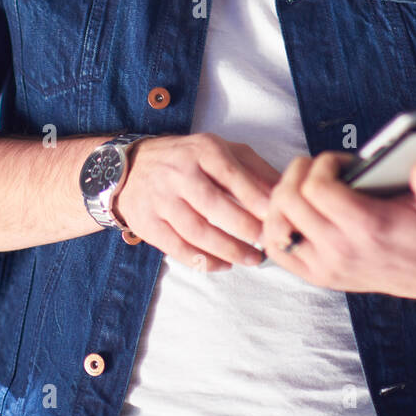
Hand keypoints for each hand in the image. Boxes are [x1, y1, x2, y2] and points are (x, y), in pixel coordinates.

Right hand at [114, 133, 280, 271]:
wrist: (130, 166)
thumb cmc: (189, 159)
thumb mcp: (221, 151)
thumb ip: (254, 168)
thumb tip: (285, 189)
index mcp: (202, 150)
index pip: (231, 175)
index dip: (253, 197)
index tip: (274, 216)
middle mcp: (179, 173)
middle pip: (213, 205)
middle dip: (243, 228)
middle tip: (267, 244)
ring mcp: (160, 199)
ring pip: (196, 230)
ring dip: (227, 249)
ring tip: (252, 259)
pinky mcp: (146, 223)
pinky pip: (176, 247)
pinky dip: (202, 260)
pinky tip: (223, 265)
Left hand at [261, 151, 415, 298]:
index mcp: (367, 227)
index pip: (317, 189)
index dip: (322, 165)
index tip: (339, 163)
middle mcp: (340, 250)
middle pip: (288, 201)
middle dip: (297, 174)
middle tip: (316, 169)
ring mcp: (324, 266)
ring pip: (275, 225)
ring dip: (281, 198)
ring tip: (303, 186)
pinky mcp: (314, 275)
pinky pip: (275, 249)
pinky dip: (276, 225)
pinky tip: (295, 211)